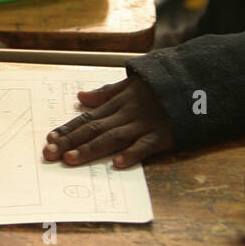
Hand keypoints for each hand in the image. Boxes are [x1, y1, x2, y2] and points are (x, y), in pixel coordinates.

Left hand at [43, 75, 172, 167]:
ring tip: (71, 160)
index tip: (49, 140)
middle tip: (49, 155)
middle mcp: (127, 113)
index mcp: (119, 102)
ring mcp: (145, 124)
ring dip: (91, 149)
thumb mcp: (132, 83)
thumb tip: (80, 97)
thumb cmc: (161, 86)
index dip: (67, 129)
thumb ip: (106, 93)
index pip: (87, 117)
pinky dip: (131, 153)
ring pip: (113, 137)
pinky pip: (145, 145)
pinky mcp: (163, 135)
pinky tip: (117, 163)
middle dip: (70, 142)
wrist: (195, 83)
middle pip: (94, 129)